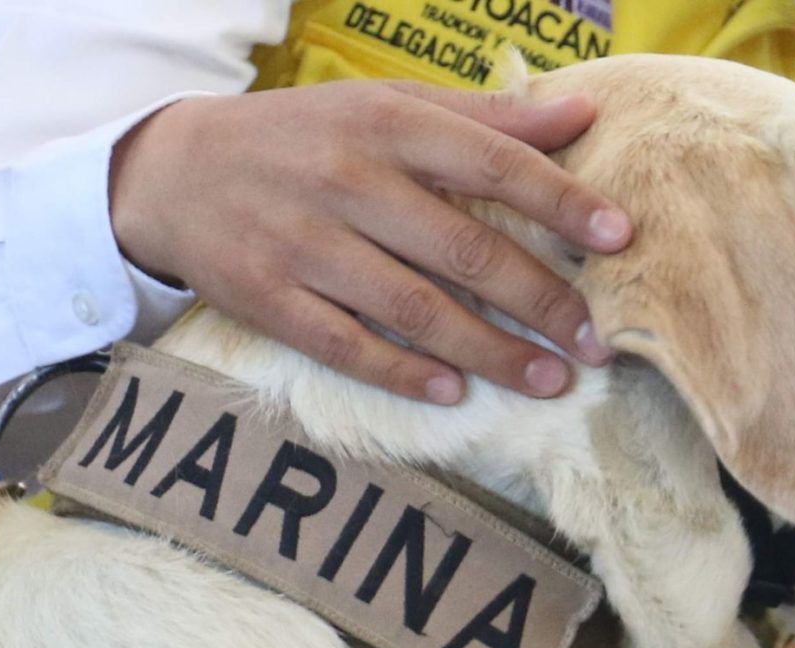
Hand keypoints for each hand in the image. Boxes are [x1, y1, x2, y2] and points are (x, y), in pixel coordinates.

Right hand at [109, 81, 630, 403]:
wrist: (173, 172)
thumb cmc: (303, 138)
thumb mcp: (386, 106)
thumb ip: (485, 118)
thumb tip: (582, 116)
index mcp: (388, 124)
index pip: (492, 162)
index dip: (561, 201)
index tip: (621, 238)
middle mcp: (349, 182)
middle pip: (463, 249)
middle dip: (540, 300)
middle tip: (596, 341)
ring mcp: (306, 245)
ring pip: (414, 308)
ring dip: (489, 351)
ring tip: (548, 380)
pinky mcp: (270, 300)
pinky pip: (347, 344)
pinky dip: (403, 372)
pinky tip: (452, 394)